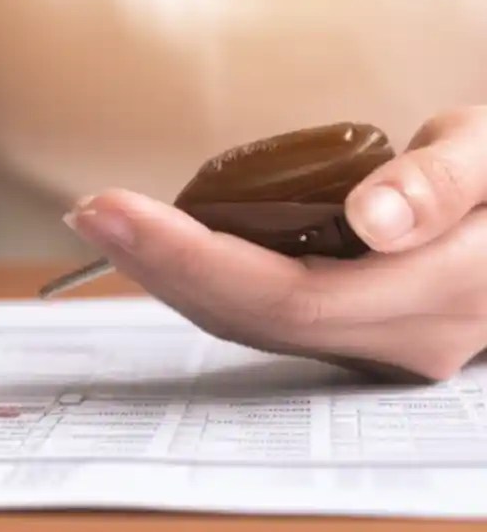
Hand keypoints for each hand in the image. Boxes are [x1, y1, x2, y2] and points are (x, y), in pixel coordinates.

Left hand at [65, 107, 486, 381]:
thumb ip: (442, 184)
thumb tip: (371, 218)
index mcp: (441, 293)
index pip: (288, 293)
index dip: (190, 257)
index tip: (113, 208)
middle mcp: (402, 339)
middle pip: (251, 316)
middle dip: (157, 264)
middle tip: (89, 211)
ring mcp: (377, 347)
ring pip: (249, 323)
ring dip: (168, 273)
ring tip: (107, 222)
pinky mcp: (354, 333)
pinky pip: (263, 314)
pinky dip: (202, 278)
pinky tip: (158, 243)